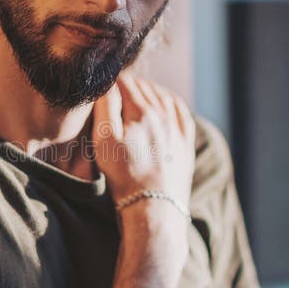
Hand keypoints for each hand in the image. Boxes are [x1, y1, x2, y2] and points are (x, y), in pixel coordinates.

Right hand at [91, 69, 195, 206]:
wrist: (154, 206)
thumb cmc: (124, 175)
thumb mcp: (105, 141)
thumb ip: (106, 107)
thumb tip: (108, 83)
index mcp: (143, 111)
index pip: (125, 82)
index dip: (111, 80)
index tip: (102, 84)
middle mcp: (164, 114)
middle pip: (144, 87)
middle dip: (128, 84)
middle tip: (114, 88)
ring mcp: (178, 126)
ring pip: (162, 95)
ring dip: (147, 90)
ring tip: (134, 93)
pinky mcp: (186, 140)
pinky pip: (180, 109)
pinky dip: (168, 100)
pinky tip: (161, 101)